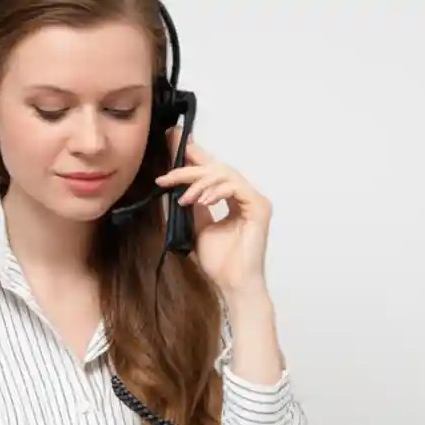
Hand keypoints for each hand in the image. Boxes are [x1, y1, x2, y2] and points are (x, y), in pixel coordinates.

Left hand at [154, 126, 272, 299]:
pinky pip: (235, 187)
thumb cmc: (218, 262)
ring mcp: (253, 199)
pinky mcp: (259, 207)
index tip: (171, 140)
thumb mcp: (195, 228)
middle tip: (165, 176)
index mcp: (231, 198)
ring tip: (183, 199)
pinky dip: (216, 191)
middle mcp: (243, 195)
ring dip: (198, 183)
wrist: (232, 285)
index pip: (210, 170)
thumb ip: (189, 207)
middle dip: (187, 169)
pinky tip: (201, 202)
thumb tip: (171, 189)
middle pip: (214, 168)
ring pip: (223, 174)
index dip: (192, 154)